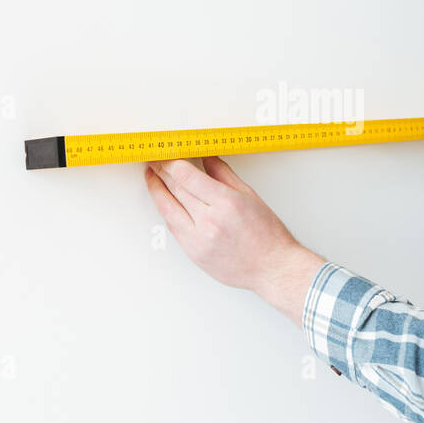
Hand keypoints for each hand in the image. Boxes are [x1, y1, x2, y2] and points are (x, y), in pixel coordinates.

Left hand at [144, 155, 307, 294]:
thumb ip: (223, 174)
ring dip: (156, 190)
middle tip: (154, 160)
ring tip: (151, 177)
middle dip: (161, 172)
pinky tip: (164, 201)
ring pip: (168, 209)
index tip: (166, 154)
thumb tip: (206, 157)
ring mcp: (198, 240)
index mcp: (226, 203)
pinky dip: (166, 211)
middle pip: (176, 190)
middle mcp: (209, 222)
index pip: (187, 176)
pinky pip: (173, 227)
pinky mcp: (193, 253)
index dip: (171, 163)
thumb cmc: (267, 235)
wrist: (272, 268)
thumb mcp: (249, 195)